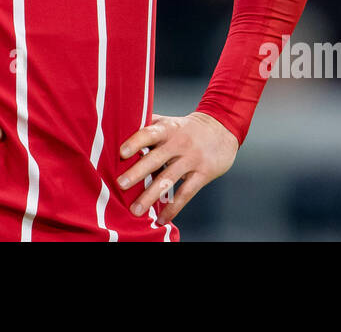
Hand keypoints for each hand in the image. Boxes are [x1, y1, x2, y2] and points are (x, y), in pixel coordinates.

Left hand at [116, 111, 238, 224]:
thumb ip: (147, 126)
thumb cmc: (186, 128)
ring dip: (150, 196)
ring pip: (168, 179)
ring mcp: (191, 159)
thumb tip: (118, 130)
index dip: (135, 142)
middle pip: (156, 159)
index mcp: (167, 129)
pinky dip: (173, 208)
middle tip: (120, 184)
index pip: (149, 133)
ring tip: (135, 211)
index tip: (121, 153)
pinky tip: (161, 219)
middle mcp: (178, 143)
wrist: (222, 128)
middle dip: (137, 172)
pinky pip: (186, 193)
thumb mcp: (168, 122)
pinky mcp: (203, 174)